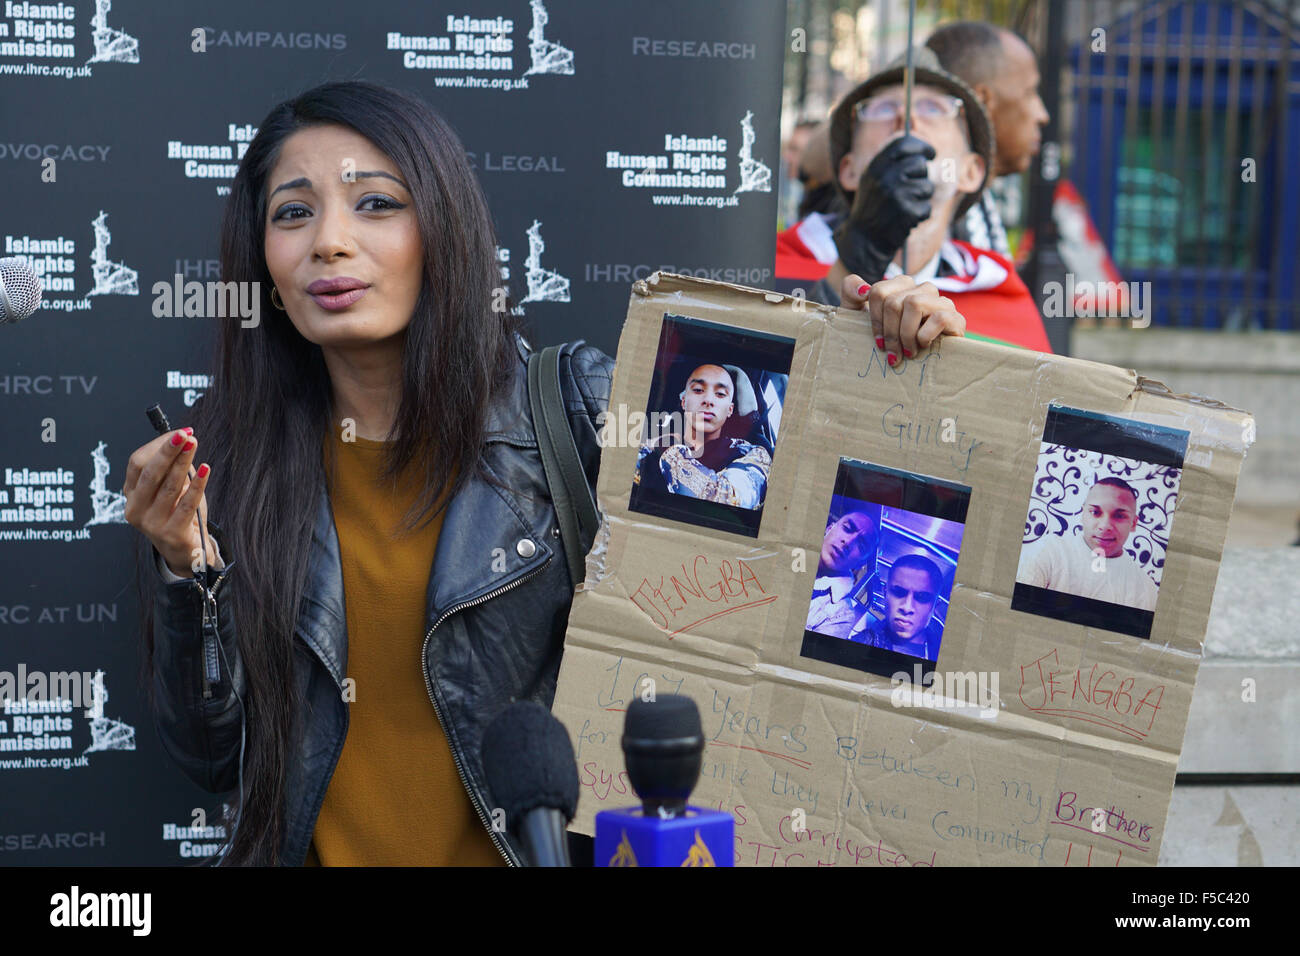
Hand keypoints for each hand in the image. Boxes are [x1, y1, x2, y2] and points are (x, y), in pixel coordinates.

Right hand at [122, 428, 217, 576]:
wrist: (187, 551)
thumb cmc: (179, 514)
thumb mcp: (171, 489)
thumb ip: (172, 468)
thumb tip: (183, 440)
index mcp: (131, 493)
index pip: (138, 463)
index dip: (158, 445)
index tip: (179, 432)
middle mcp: (135, 508)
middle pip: (150, 472)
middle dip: (168, 451)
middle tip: (184, 435)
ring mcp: (151, 523)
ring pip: (169, 486)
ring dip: (183, 463)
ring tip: (194, 445)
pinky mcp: (170, 533)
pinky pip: (187, 504)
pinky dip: (197, 485)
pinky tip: (205, 470)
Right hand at [833, 134, 934, 281]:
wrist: (864, 239)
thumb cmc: (873, 207)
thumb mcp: (872, 180)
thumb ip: (891, 163)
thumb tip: (920, 150)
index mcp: (875, 167)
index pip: (903, 144)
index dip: (921, 146)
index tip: (930, 153)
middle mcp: (885, 177)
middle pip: (920, 164)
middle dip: (922, 176)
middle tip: (913, 188)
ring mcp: (897, 195)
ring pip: (927, 187)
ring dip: (921, 198)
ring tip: (905, 206)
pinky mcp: (907, 212)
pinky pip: (926, 207)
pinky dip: (920, 215)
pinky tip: (905, 219)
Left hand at [840, 274, 964, 364]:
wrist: (923, 371)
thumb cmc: (890, 343)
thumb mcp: (862, 320)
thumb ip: (851, 296)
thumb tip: (863, 289)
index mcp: (901, 287)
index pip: (880, 292)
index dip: (874, 320)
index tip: (877, 341)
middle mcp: (922, 289)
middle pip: (894, 301)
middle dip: (889, 332)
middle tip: (892, 353)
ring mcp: (941, 302)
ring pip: (914, 303)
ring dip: (905, 334)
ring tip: (908, 352)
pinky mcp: (956, 318)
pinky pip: (938, 317)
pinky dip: (925, 336)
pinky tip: (923, 347)